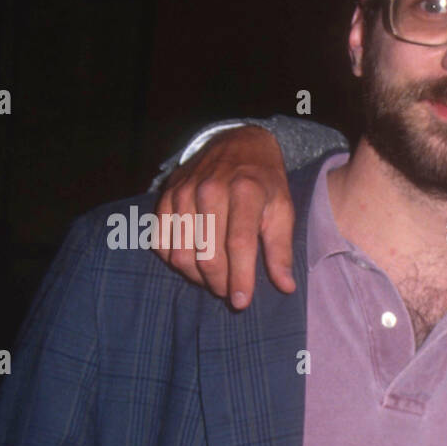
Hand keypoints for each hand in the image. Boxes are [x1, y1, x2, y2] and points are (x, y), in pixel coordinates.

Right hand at [153, 125, 295, 306]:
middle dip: (218, 283)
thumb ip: (281, 249)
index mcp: (245, 191)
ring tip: (214, 281)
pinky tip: (192, 264)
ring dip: (196, 277)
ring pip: (181, 252)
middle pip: (207, 253)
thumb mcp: (282, 210)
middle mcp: (210, 189)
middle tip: (229, 292)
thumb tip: (285, 286)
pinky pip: (160, 241)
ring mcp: (183, 191)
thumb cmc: (264, 183)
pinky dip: (174, 261)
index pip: (239, 244)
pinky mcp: (165, 196)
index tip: (242, 302)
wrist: (237, 143)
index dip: (240, 277)